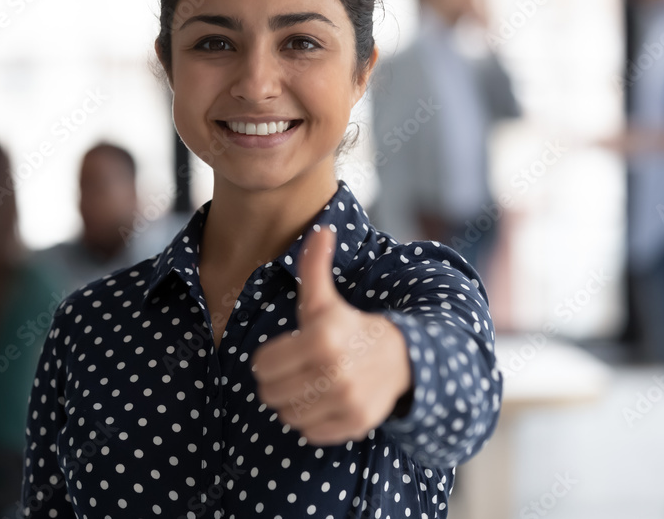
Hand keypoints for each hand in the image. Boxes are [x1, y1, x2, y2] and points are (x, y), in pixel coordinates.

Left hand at [251, 226, 412, 444]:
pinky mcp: (355, 424)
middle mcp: (334, 372)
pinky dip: (312, 422)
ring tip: (309, 386)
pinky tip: (325, 402)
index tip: (286, 352)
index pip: (262, 365)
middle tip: (295, 371)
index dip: (268, 359)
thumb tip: (321, 230)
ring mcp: (346, 400)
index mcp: (321, 338)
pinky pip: (310, 433)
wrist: (401, 357)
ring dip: (293, 403)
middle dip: (277, 383)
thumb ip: (314, 266)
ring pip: (287, 416)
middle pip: (270, 394)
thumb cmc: (351, 326)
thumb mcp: (326, 299)